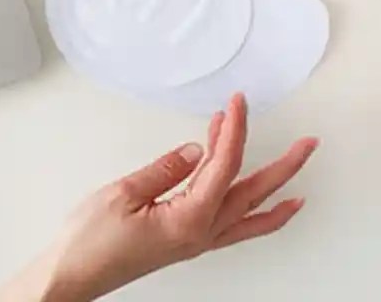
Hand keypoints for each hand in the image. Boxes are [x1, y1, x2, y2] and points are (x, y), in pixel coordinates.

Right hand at [0, 93, 317, 301]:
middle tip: (309, 143)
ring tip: (297, 169)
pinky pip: (235, 227)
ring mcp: (196, 241)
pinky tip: (264, 205)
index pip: (223, 166)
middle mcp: (200, 234)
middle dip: (284, 166)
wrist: (71, 276)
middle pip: (253, 193)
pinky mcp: (186, 242)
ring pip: (250, 214)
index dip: (234, 131)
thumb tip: (195, 150)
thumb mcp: (123, 194)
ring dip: (276, 189)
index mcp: (188, 220)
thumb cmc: (90, 243)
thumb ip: (165, 170)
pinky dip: (258, 214)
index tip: (238, 103)